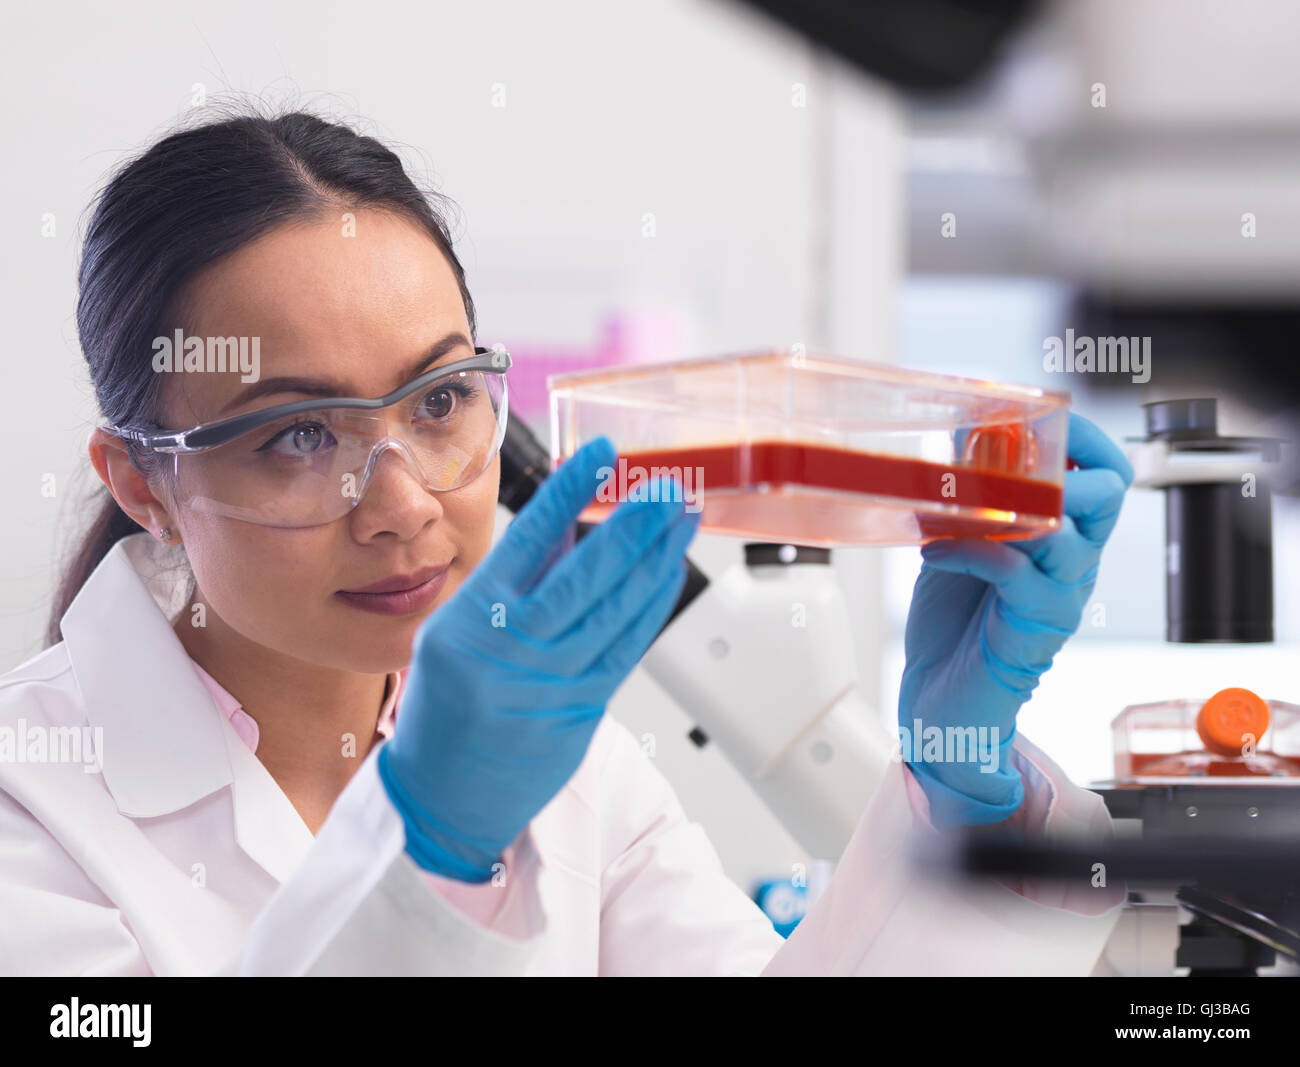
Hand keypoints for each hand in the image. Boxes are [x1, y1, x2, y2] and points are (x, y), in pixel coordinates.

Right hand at [378, 435, 700, 879]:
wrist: (443, 800)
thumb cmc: (445, 709)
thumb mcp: (454, 630)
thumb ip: (512, 577)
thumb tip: (562, 517)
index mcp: (472, 622)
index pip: (529, 542)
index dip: (569, 493)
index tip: (601, 455)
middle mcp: (511, 652)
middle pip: (584, 579)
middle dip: (632, 528)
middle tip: (666, 489)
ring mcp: (550, 685)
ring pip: (616, 613)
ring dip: (657, 561)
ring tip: (682, 519)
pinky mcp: (582, 711)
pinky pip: (627, 650)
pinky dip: (652, 607)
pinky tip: (669, 571)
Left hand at [897, 413, 1132, 828]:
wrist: (942, 705)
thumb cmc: (954, 627)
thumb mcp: (961, 543)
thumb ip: (970, 499)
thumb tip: (959, 436)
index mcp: (1067, 538)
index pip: (1106, 473)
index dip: (1080, 436)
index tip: (1032, 415)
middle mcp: (1075, 565)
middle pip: (1107, 494)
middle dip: (1059, 462)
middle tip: (1003, 460)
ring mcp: (1059, 597)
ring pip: (1066, 531)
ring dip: (1006, 504)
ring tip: (954, 503)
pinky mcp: (1032, 629)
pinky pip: (1012, 570)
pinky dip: (968, 547)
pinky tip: (934, 548)